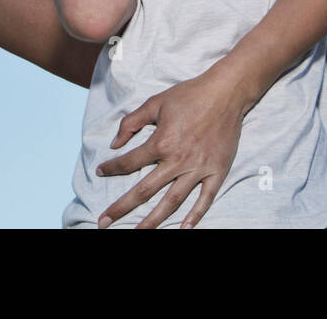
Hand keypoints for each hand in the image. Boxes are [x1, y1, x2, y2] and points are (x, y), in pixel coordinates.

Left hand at [94, 68, 249, 228]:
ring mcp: (198, 168)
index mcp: (161, 142)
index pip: (129, 162)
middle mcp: (178, 160)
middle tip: (103, 222)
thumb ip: (131, 123)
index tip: (100, 172)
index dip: (112, 168)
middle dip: (122, 207)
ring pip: (172, 201)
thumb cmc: (189, 95)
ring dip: (154, 220)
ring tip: (139, 233)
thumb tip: (114, 143)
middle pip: (145, 190)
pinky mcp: (217, 171)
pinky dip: (195, 216)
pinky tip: (182, 228)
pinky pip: (205, 199)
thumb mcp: (155, 103)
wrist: (226, 92)